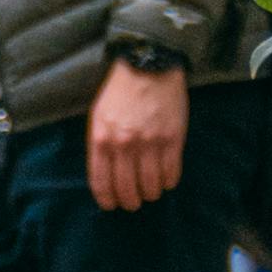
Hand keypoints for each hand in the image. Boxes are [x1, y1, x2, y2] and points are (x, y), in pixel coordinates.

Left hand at [86, 58, 189, 212]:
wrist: (149, 66)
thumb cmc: (121, 92)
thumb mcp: (99, 116)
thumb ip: (100, 145)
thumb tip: (106, 175)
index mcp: (102, 139)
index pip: (101, 182)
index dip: (107, 199)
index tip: (111, 205)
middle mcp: (124, 145)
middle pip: (127, 189)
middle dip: (130, 201)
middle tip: (134, 202)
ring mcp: (150, 143)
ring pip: (151, 185)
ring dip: (151, 193)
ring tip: (151, 191)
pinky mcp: (172, 139)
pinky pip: (171, 173)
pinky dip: (169, 182)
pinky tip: (166, 180)